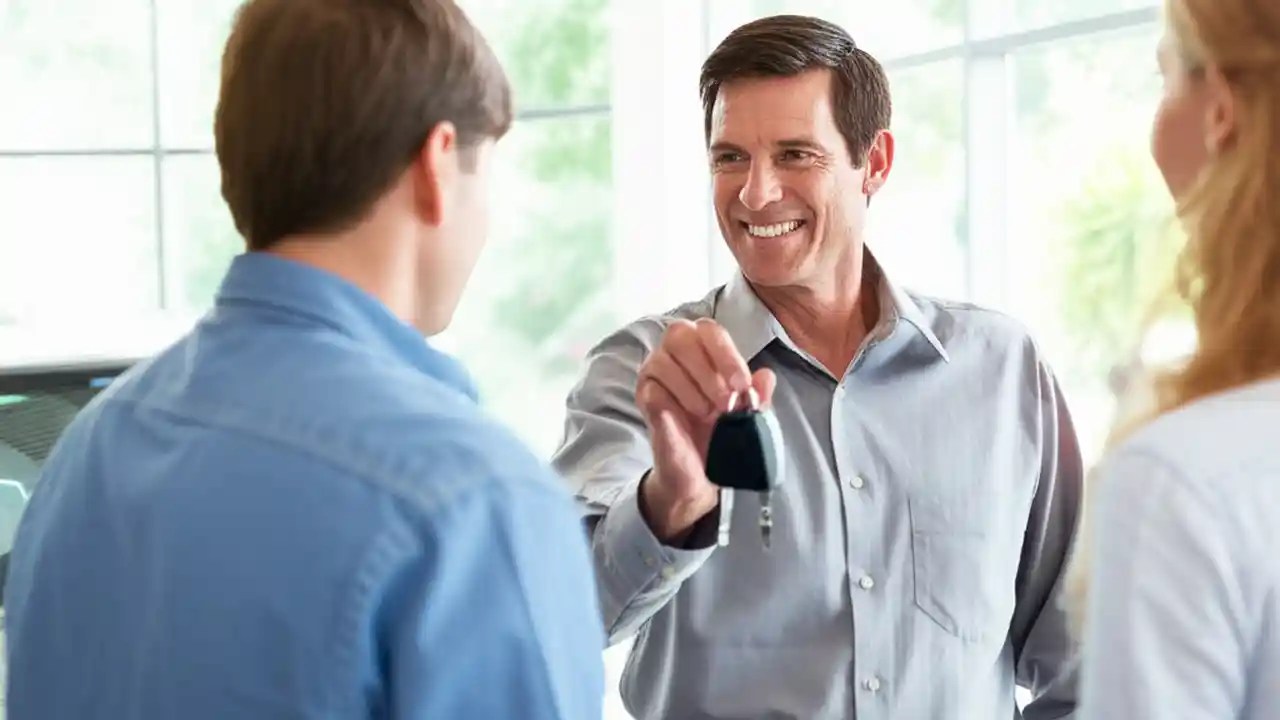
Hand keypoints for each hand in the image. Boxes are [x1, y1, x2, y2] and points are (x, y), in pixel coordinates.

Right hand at [636, 318, 775, 543]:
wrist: (698, 470)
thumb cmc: (721, 432)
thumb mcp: (748, 414)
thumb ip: (757, 395)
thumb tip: (765, 377)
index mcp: (703, 348)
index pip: (710, 330)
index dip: (727, 354)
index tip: (742, 385)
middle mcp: (673, 353)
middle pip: (680, 334)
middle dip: (708, 370)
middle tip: (725, 403)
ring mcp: (653, 372)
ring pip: (664, 361)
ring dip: (692, 389)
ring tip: (708, 415)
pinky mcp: (642, 396)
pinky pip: (653, 389)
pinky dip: (675, 403)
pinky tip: (688, 419)